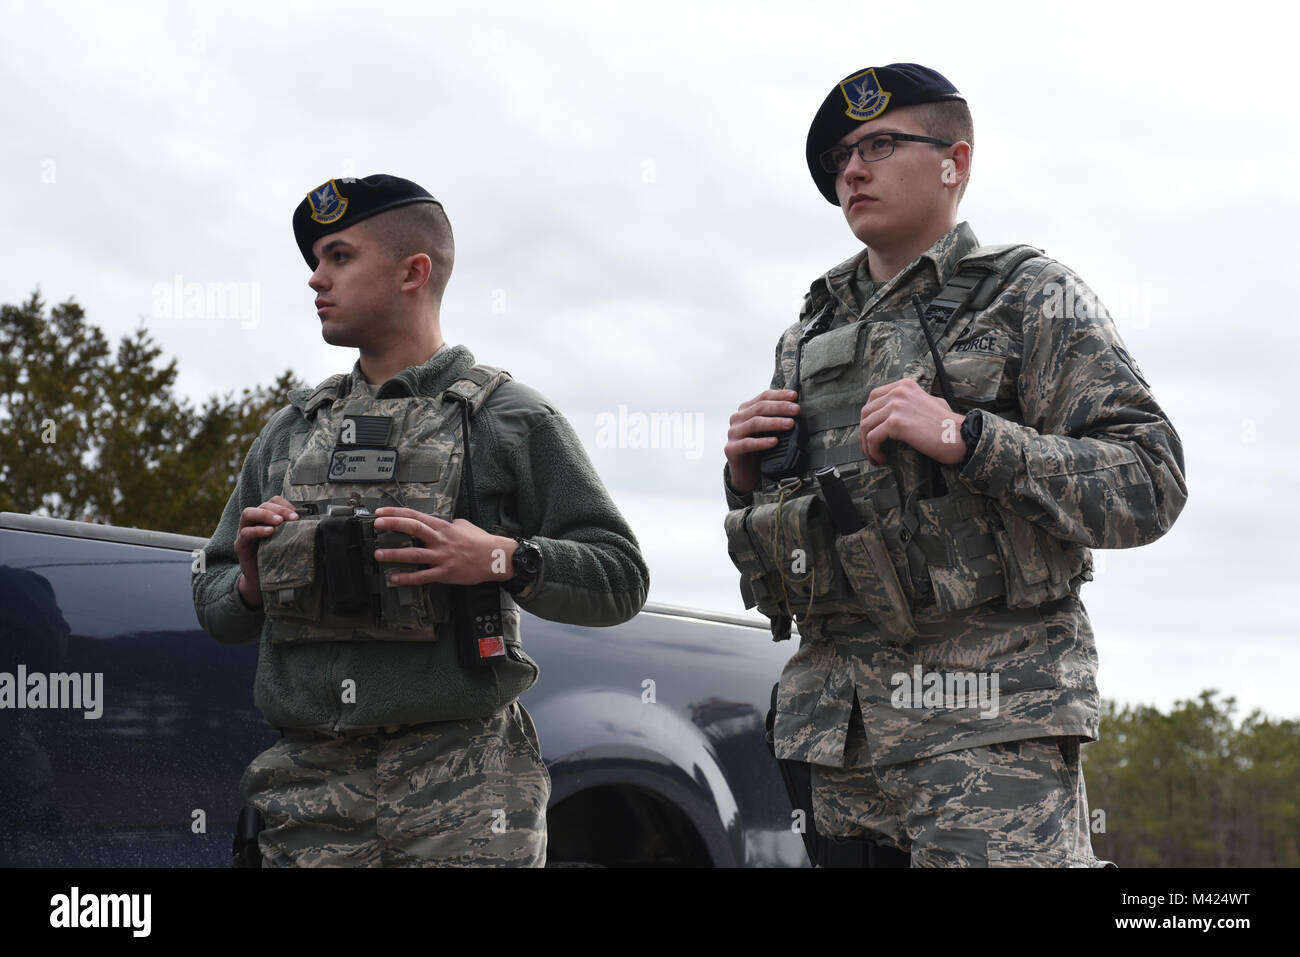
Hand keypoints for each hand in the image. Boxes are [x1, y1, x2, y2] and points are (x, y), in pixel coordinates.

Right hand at [234, 495, 298, 606]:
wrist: (261, 579)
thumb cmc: (275, 558)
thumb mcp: (286, 542)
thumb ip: (293, 531)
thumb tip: (313, 525)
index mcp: (266, 518)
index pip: (273, 501)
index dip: (284, 504)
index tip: (297, 513)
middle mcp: (253, 521)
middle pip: (263, 505)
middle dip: (279, 509)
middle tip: (293, 518)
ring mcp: (244, 531)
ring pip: (249, 513)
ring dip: (266, 515)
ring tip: (279, 521)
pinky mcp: (240, 544)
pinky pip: (246, 532)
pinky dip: (258, 530)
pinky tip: (270, 532)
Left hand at [372, 507, 516, 585]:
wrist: (496, 558)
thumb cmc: (480, 542)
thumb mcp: (463, 525)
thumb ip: (447, 525)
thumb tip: (437, 524)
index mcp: (443, 527)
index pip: (416, 516)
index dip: (397, 513)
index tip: (381, 511)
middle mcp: (441, 540)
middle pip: (414, 529)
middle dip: (393, 525)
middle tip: (376, 524)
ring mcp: (442, 557)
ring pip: (414, 554)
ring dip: (395, 554)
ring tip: (378, 554)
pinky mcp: (445, 573)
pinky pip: (423, 576)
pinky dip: (407, 578)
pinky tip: (394, 578)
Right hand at [724, 389, 799, 493]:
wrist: (746, 472)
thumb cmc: (760, 448)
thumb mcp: (768, 430)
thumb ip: (776, 417)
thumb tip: (797, 408)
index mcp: (746, 409)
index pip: (763, 396)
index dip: (779, 395)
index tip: (795, 396)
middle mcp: (737, 418)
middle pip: (760, 408)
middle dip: (780, 407)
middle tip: (796, 410)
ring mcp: (733, 433)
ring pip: (754, 423)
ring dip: (774, 422)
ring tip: (790, 424)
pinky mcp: (731, 449)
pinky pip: (747, 443)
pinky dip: (762, 442)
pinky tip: (774, 442)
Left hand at [859, 378, 965, 465]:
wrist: (961, 436)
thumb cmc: (948, 425)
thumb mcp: (929, 402)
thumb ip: (910, 403)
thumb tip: (892, 415)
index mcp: (905, 386)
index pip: (873, 397)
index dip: (868, 417)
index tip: (871, 432)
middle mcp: (898, 392)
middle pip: (866, 412)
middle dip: (864, 433)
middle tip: (871, 448)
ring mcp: (896, 406)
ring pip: (866, 426)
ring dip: (866, 445)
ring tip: (875, 456)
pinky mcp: (896, 423)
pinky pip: (872, 438)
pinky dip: (873, 450)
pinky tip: (881, 458)